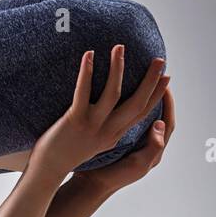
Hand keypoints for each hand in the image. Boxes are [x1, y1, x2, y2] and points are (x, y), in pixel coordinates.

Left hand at [26, 46, 169, 187]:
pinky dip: (87, 73)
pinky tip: (89, 54)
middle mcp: (108, 131)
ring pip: (112, 94)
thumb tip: (112, 110)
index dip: (156, 95)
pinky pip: (83, 93)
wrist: (49, 169)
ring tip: (120, 47)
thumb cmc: (68, 151)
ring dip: (117, 68)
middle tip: (160, 60)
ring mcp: (92, 126)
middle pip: (136, 103)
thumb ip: (106, 126)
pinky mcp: (74, 121)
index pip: (142, 113)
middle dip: (150, 80)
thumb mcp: (94, 140)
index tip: (166, 78)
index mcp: (115, 134)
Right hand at [80, 85, 175, 195]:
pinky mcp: (121, 140)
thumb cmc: (115, 177)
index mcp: (155, 149)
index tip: (165, 84)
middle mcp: (147, 144)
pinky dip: (130, 105)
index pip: (168, 121)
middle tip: (156, 76)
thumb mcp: (137, 165)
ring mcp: (134, 142)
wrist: (92, 184)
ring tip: (141, 81)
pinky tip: (123, 94)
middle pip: (159, 115)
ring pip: (145, 116)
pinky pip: (129, 119)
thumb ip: (152, 147)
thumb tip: (160, 125)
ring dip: (145, 98)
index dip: (169, 102)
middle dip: (159, 95)